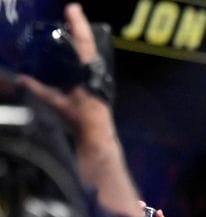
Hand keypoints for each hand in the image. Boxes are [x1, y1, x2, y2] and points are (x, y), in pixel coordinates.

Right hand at [16, 4, 112, 129]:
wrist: (97, 131)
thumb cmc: (80, 116)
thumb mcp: (57, 101)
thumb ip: (38, 89)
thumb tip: (21, 79)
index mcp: (87, 69)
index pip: (83, 41)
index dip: (78, 23)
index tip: (72, 8)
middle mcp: (95, 68)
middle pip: (87, 41)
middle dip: (78, 26)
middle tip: (69, 12)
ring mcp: (98, 72)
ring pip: (90, 49)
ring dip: (80, 36)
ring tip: (69, 24)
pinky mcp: (98, 78)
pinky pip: (89, 58)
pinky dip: (81, 49)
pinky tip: (72, 47)